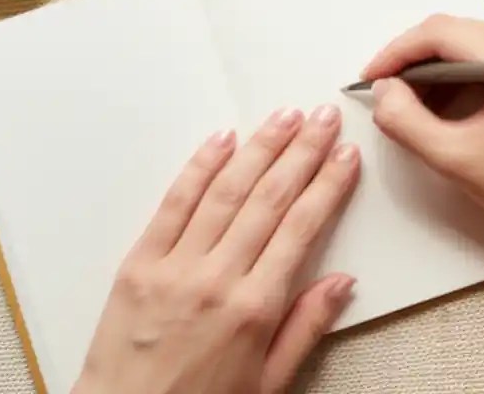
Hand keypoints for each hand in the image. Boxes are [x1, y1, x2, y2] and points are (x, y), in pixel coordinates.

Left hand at [73, 106, 361, 393]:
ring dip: (259, 149)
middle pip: (268, 199)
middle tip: (324, 118)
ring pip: (224, 192)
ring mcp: (174, 267)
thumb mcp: (269, 383)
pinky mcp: (138, 263)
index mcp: (255, 309)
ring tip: (284, 117)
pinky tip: (222, 141)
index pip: (301, 229)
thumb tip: (342, 281)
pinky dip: (198, 169)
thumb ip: (306, 328)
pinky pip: (172, 205)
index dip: (328, 186)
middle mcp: (216, 279)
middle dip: (301, 153)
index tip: (345, 156)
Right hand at [362, 14, 483, 255]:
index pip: (443, 33)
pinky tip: (448, 108)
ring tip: (414, 105)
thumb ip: (406, 120)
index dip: (397, 52)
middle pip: (459, 33)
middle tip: (388, 94)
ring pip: (475, 45)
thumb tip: (384, 90)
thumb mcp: (455, 158)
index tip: (371, 78)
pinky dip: (463, 77)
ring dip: (438, 70)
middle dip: (415, 61)